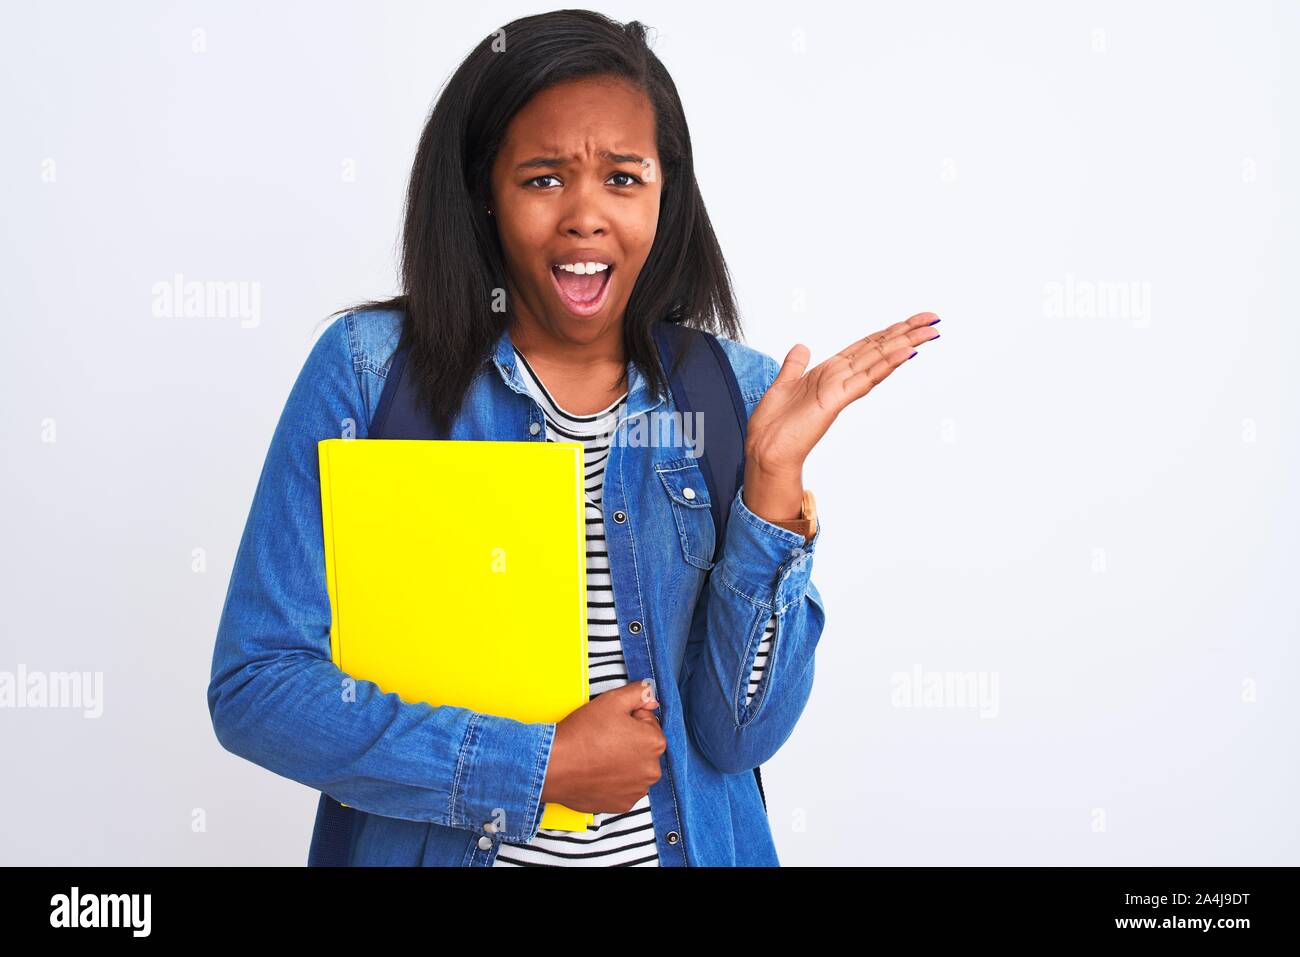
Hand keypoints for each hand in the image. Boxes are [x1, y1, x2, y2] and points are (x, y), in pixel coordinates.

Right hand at [541, 680, 665, 814]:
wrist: (555, 765)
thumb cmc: (582, 734)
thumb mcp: (612, 700)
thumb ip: (640, 693)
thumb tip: (652, 696)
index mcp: (654, 742)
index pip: (648, 723)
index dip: (629, 719)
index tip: (610, 724)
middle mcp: (652, 770)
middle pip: (644, 748)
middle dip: (629, 741)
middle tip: (603, 739)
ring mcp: (638, 790)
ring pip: (635, 768)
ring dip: (623, 762)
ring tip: (599, 756)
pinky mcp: (623, 804)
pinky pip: (624, 787)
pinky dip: (615, 781)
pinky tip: (598, 772)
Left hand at [745, 312, 941, 476]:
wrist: (766, 450)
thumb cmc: (774, 425)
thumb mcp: (784, 384)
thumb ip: (795, 365)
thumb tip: (801, 347)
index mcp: (829, 372)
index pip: (866, 346)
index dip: (889, 331)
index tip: (912, 320)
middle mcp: (839, 378)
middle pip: (879, 349)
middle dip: (906, 333)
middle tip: (933, 320)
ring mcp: (840, 389)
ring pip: (878, 361)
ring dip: (904, 344)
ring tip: (929, 332)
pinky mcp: (836, 400)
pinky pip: (865, 379)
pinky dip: (885, 365)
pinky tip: (905, 353)